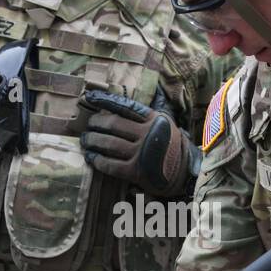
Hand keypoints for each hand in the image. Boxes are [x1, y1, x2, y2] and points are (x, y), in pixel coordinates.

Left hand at [79, 87, 200, 196]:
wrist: (185, 173)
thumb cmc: (170, 147)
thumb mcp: (164, 124)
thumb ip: (147, 114)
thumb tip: (126, 101)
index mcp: (154, 119)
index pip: (125, 106)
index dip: (105, 101)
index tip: (90, 97)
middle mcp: (148, 134)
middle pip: (113, 124)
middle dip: (96, 124)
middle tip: (87, 126)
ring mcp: (142, 153)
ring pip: (109, 143)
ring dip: (93, 140)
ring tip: (85, 140)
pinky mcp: (136, 171)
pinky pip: (111, 164)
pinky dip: (98, 160)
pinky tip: (91, 157)